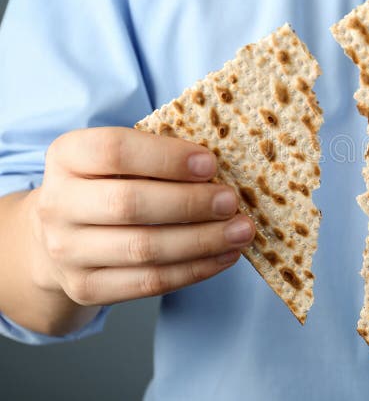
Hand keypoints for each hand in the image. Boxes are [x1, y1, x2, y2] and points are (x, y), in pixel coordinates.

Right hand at [29, 127, 253, 305]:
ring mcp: (67, 251)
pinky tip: (224, 256)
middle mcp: (57, 204)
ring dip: (202, 241)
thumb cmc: (110, 183)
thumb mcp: (123, 158)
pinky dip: (194, 270)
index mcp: (67, 156)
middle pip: (129, 204)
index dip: (166, 157)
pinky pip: (149, 283)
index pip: (114, 150)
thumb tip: (220, 169)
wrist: (62, 233)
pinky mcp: (85, 288)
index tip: (210, 163)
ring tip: (240, 232)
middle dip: (190, 203)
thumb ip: (160, 156)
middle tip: (232, 202)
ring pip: (143, 249)